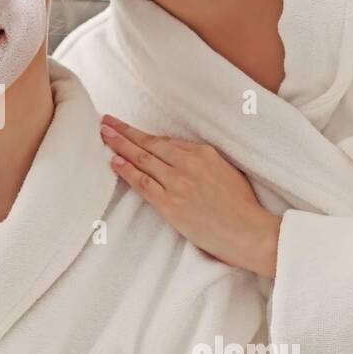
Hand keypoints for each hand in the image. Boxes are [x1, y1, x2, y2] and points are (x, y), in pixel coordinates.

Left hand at [99, 115, 280, 277]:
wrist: (249, 232)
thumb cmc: (242, 206)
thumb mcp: (226, 171)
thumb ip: (202, 161)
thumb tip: (179, 155)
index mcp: (204, 153)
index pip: (165, 141)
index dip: (144, 135)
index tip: (129, 128)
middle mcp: (188, 163)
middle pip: (149, 143)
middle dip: (124, 131)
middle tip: (106, 121)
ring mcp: (177, 183)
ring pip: (141, 159)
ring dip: (119, 145)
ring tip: (103, 135)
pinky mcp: (169, 203)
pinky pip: (142, 183)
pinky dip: (126, 170)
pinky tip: (113, 162)